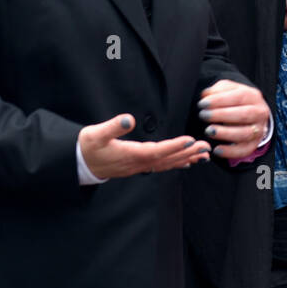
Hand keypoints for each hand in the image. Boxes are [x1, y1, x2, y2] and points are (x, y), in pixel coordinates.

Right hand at [79, 113, 209, 179]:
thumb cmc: (88, 147)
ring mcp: (140, 167)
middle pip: (168, 159)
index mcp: (131, 154)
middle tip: (206, 148)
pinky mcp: (139, 167)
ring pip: (167, 164)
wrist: (80, 163)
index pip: (158, 151)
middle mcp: (139, 163)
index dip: (175, 146)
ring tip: (204, 155)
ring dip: (186, 159)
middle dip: (188, 153)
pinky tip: (187, 162)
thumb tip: (128, 120)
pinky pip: (162, 167)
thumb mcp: (96, 134)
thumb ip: (112, 127)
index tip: (190, 140)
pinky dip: (176, 163)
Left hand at [198, 79, 270, 159]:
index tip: (203, 104)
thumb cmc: (235, 100)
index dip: (219, 100)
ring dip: (225, 133)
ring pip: (245, 133)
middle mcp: (259, 113)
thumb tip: (206, 96)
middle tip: (203, 115)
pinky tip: (216, 150)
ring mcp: (258, 129)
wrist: (251, 112)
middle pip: (244, 115)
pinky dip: (230, 152)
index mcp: (253, 96)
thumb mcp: (227, 89)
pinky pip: (244, 150)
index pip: (238, 97)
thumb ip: (217, 90)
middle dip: (221, 115)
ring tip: (209, 131)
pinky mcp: (254, 144)